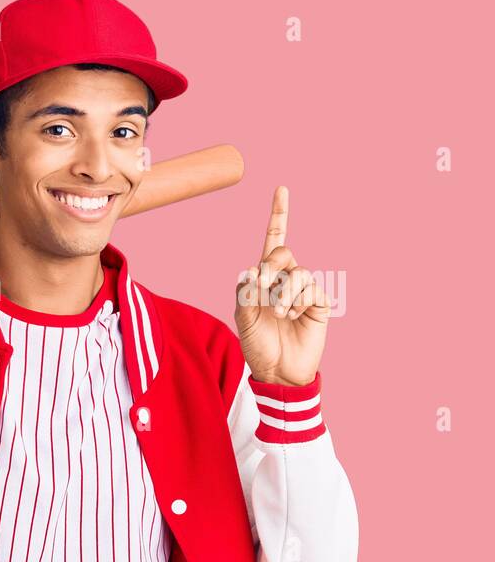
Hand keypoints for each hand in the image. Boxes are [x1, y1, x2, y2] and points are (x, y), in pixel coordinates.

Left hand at [234, 186, 328, 386]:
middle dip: (271, 267)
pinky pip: (311, 288)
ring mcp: (304, 290)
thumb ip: (245, 293)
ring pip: (298, 272)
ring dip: (284, 293)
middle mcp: (286, 279)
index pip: (273, 241)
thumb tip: (253, 271)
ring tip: (279, 313)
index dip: (279, 216)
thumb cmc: (258, 345)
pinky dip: (298, 302)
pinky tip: (294, 316)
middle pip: (283, 252)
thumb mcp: (242, 319)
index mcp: (265, 278)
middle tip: (262, 289)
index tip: (281, 190)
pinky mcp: (319, 302)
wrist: (278, 371)